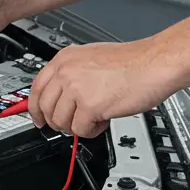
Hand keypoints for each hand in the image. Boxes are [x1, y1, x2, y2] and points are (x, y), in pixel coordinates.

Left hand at [27, 41, 181, 136]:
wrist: (155, 63)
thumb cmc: (133, 62)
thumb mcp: (91, 58)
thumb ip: (72, 75)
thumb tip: (60, 95)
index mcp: (64, 59)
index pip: (36, 88)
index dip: (34, 108)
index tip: (37, 118)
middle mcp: (67, 72)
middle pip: (45, 108)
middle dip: (57, 122)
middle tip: (70, 124)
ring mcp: (76, 89)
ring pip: (60, 122)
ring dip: (76, 126)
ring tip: (94, 118)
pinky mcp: (90, 106)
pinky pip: (80, 129)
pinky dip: (91, 130)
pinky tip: (103, 120)